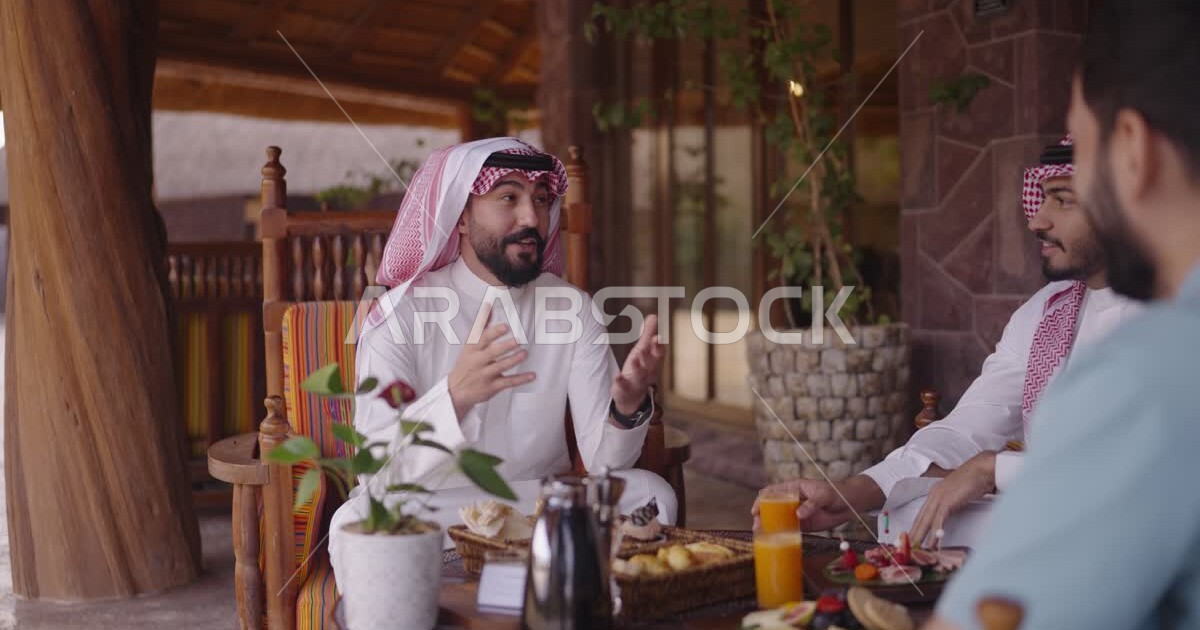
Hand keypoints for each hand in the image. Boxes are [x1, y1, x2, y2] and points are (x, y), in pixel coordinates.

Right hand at [448, 302, 534, 419]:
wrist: (455, 392)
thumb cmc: (466, 364)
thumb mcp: (469, 345)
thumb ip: (481, 326)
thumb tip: (489, 306)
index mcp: (471, 349)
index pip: (481, 339)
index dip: (493, 332)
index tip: (504, 326)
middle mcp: (477, 361)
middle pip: (491, 353)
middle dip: (504, 346)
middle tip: (517, 340)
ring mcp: (485, 375)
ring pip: (500, 367)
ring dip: (513, 360)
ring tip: (524, 353)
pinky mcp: (492, 387)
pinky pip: (508, 382)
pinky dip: (521, 379)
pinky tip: (532, 375)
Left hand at [611, 314, 664, 414]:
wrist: (633, 398)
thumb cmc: (640, 370)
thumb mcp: (643, 351)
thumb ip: (648, 334)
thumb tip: (654, 315)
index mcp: (652, 362)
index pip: (658, 354)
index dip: (658, 346)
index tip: (659, 337)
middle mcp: (647, 372)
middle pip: (650, 364)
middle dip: (651, 354)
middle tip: (652, 343)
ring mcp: (636, 382)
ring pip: (639, 375)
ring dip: (638, 367)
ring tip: (635, 358)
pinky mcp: (624, 389)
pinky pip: (623, 386)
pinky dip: (620, 381)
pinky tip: (617, 376)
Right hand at [752, 476, 883, 531]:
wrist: (850, 504)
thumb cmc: (836, 493)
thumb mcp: (823, 495)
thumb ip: (811, 504)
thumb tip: (798, 515)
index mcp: (792, 487)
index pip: (771, 491)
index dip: (761, 500)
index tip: (755, 510)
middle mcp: (791, 500)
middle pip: (771, 507)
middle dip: (762, 516)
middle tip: (758, 527)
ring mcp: (796, 513)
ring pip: (778, 520)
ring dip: (770, 527)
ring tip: (764, 536)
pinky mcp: (804, 525)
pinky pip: (790, 530)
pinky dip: (783, 535)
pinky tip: (778, 541)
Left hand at [910, 452, 996, 546]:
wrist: (982, 469)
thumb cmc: (974, 481)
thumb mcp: (958, 494)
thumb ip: (952, 504)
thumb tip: (949, 516)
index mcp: (935, 494)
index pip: (922, 515)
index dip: (915, 528)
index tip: (909, 539)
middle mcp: (933, 496)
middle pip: (920, 519)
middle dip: (913, 535)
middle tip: (905, 547)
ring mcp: (939, 498)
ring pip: (927, 521)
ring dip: (922, 537)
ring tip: (917, 550)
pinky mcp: (947, 501)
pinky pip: (939, 519)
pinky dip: (936, 531)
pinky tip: (934, 542)